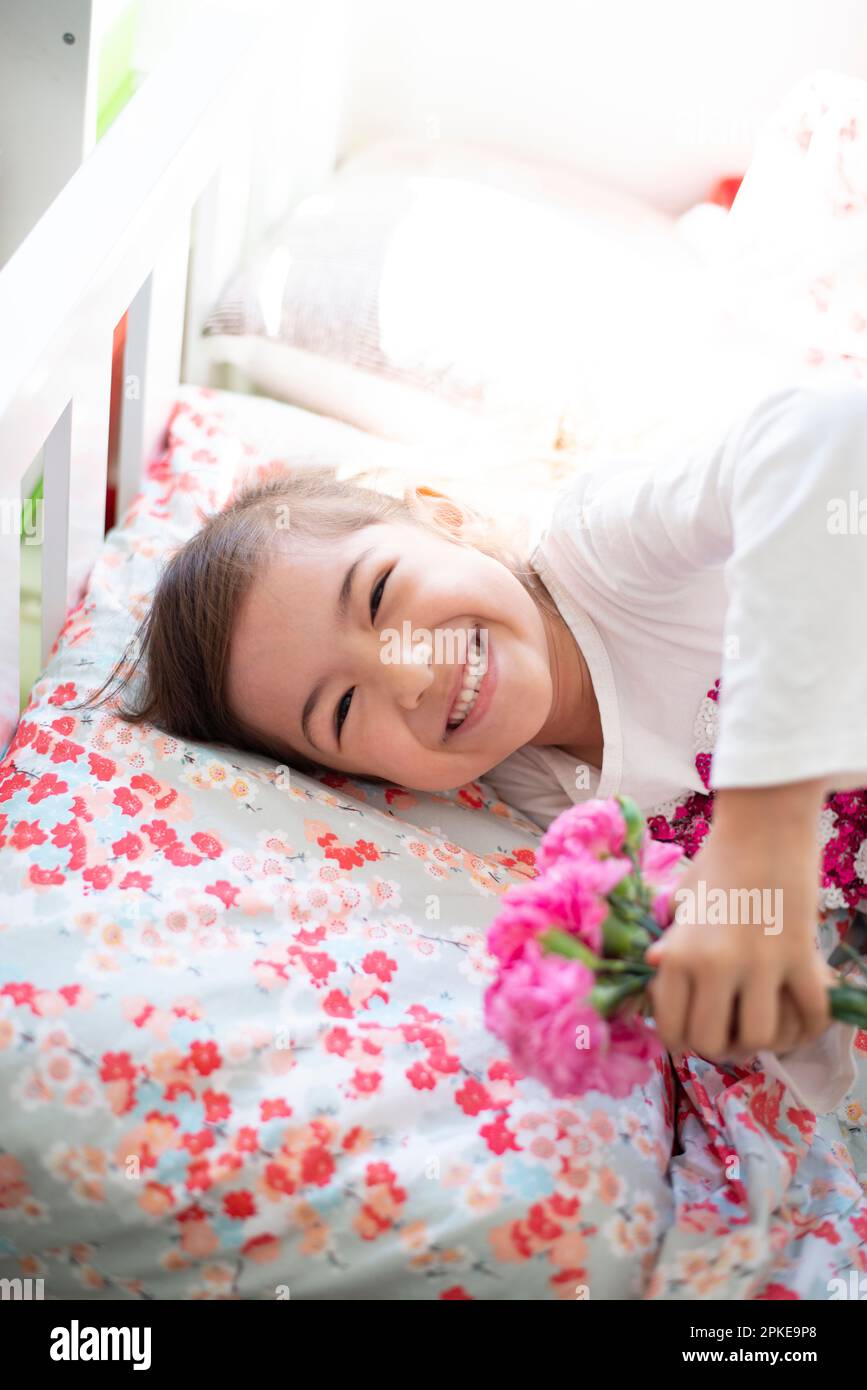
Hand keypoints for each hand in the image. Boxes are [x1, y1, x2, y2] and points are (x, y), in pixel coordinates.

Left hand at [644, 781, 835, 1063]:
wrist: (764, 824)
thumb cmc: (716, 860)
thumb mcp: (680, 905)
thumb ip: (668, 946)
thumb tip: (651, 973)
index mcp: (676, 954)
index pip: (673, 1030)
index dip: (683, 1039)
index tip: (694, 1029)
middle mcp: (715, 965)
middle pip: (714, 1044)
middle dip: (721, 1045)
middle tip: (729, 1027)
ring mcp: (761, 963)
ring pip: (762, 1038)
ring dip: (763, 1037)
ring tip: (762, 1018)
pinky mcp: (802, 956)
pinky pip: (810, 1015)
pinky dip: (808, 1024)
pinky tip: (800, 1012)